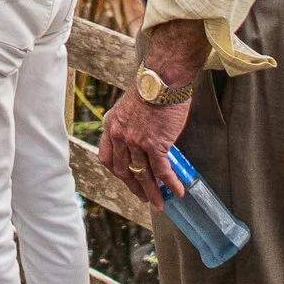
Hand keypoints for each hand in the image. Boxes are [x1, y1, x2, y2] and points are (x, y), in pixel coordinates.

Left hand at [100, 86, 189, 210]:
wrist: (162, 79)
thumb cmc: (150, 88)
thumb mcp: (128, 106)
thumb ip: (128, 124)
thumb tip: (139, 137)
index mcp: (111, 126)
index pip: (107, 158)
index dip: (117, 172)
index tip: (126, 179)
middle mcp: (120, 136)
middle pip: (124, 171)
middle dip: (134, 188)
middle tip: (144, 198)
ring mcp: (136, 142)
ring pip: (143, 175)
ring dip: (152, 192)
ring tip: (159, 204)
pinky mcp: (155, 144)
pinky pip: (162, 170)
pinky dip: (170, 183)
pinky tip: (177, 192)